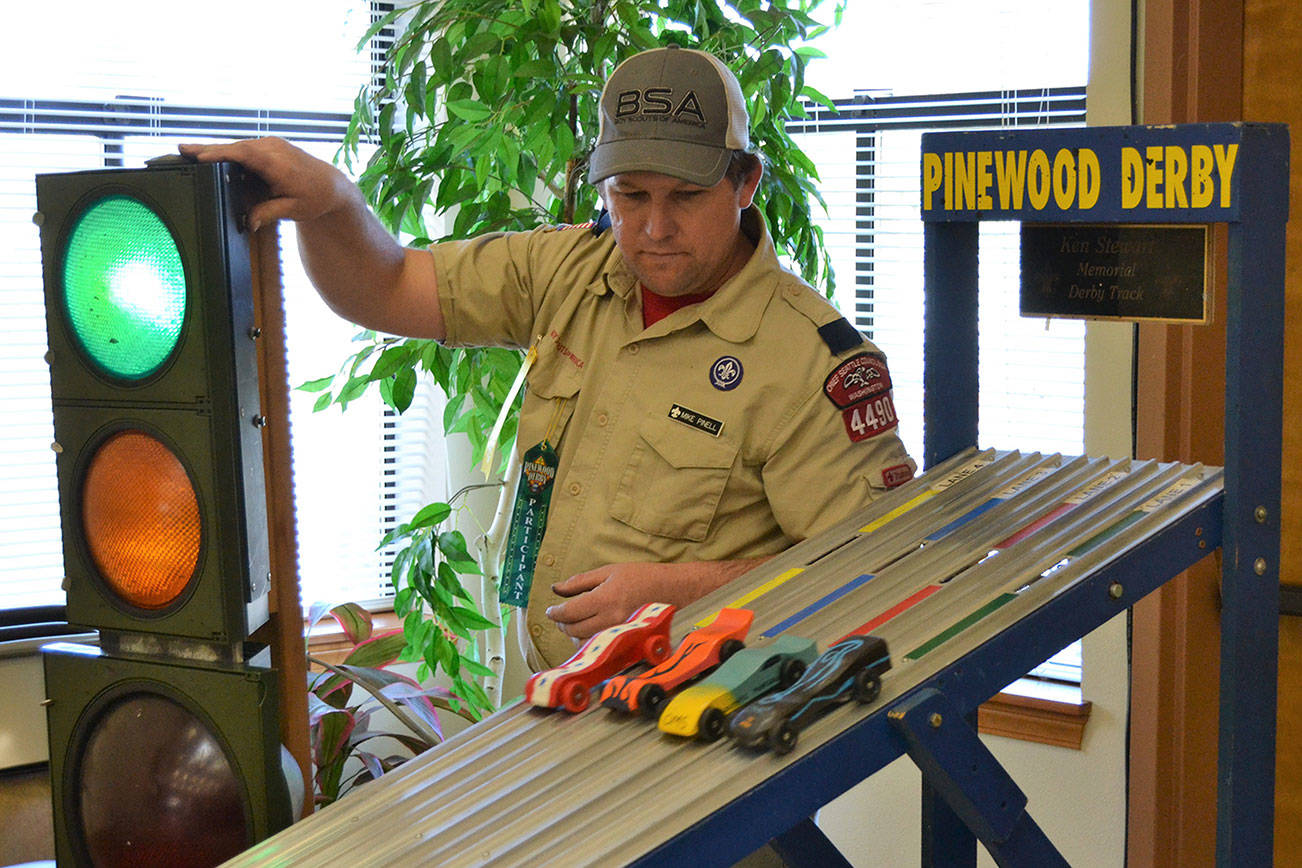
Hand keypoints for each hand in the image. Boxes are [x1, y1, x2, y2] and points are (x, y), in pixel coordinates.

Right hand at [178, 137, 355, 231]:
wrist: (330, 186)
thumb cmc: (315, 197)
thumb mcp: (295, 209)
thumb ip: (270, 213)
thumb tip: (250, 222)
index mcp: (279, 162)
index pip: (246, 154)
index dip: (223, 153)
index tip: (202, 156)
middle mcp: (273, 148)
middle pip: (235, 147)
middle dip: (208, 149)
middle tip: (181, 150)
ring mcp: (269, 145)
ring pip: (236, 147)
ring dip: (213, 150)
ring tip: (185, 152)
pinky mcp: (266, 148)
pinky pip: (243, 150)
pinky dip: (226, 154)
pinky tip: (206, 156)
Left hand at [546, 562, 679, 641]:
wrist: (674, 590)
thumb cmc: (643, 576)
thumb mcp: (609, 571)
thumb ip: (580, 581)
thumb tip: (555, 588)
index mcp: (605, 599)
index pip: (569, 612)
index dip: (555, 613)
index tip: (550, 610)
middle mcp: (612, 620)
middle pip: (574, 630)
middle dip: (562, 624)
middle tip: (560, 616)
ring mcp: (620, 633)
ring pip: (585, 643)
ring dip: (574, 635)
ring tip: (574, 624)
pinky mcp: (626, 642)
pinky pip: (600, 648)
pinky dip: (589, 642)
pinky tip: (589, 632)